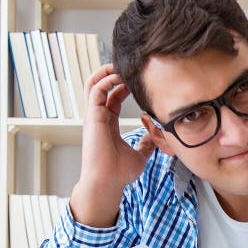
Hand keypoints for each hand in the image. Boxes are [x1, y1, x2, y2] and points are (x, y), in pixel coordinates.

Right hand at [70, 64, 156, 227]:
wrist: (108, 182)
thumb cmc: (120, 173)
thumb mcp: (139, 155)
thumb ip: (145, 144)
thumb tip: (154, 137)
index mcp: (107, 124)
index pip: (113, 97)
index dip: (123, 86)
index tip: (137, 80)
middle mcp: (98, 117)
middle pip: (101, 86)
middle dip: (113, 73)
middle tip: (128, 65)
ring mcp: (94, 116)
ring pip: (94, 84)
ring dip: (107, 72)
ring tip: (122, 65)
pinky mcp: (92, 116)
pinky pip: (96, 90)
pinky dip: (106, 80)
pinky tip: (119, 77)